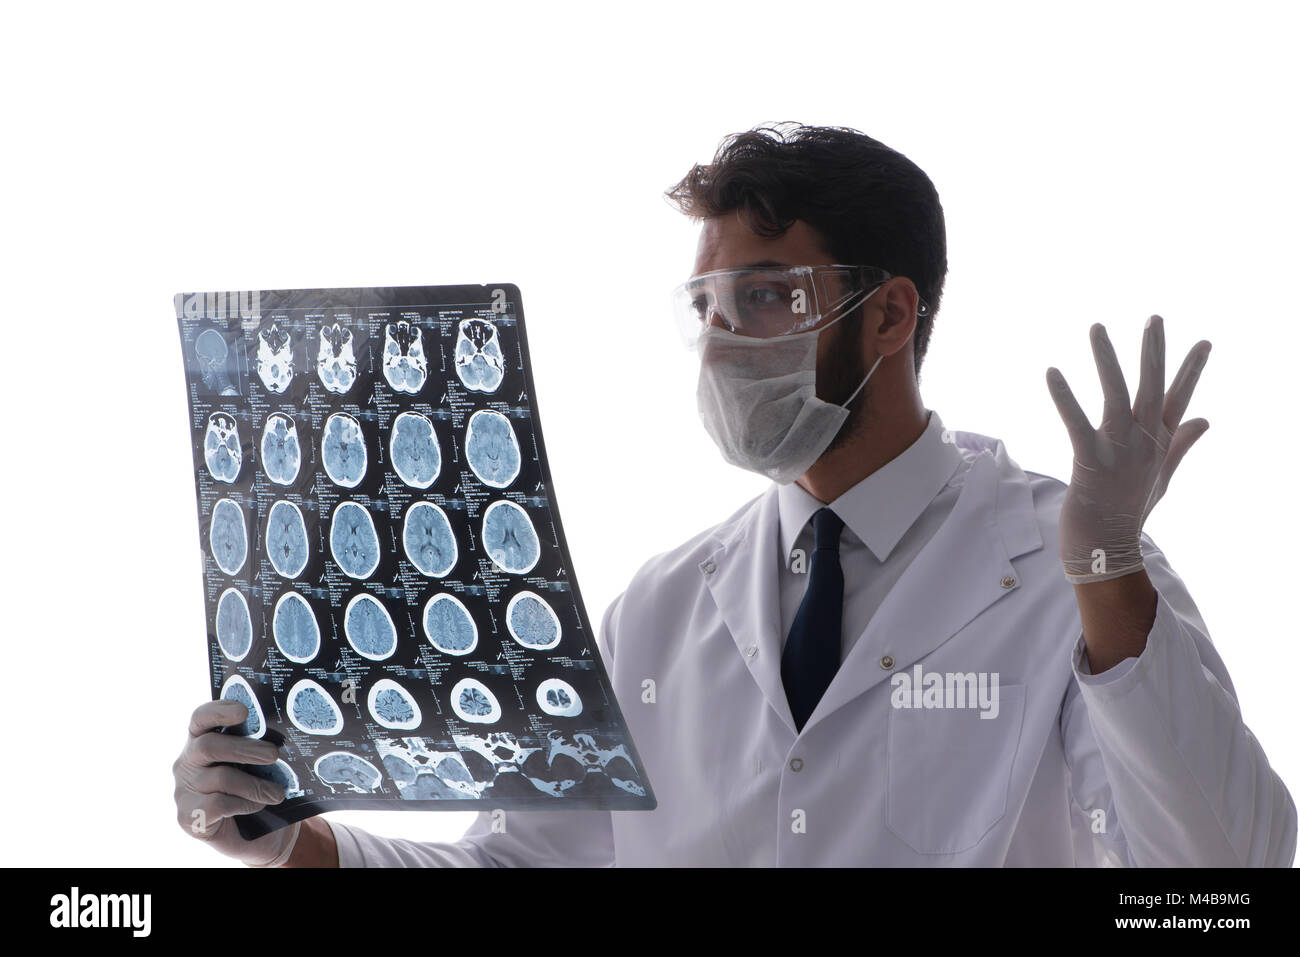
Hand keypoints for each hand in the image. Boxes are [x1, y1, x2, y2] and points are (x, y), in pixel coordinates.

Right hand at [173, 700, 297, 865]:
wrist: (257, 833)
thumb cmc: (256, 788)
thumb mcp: (257, 765)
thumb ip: (257, 747)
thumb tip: (279, 735)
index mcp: (200, 741)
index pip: (200, 718)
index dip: (218, 711)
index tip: (244, 711)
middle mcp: (187, 763)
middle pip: (208, 746)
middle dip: (245, 748)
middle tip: (273, 754)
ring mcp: (183, 791)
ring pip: (220, 778)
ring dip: (254, 784)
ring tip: (277, 793)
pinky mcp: (187, 817)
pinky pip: (217, 804)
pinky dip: (244, 803)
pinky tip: (258, 806)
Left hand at [1046, 315, 1210, 582]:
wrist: (1106, 551)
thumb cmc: (1128, 514)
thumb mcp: (1161, 478)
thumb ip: (1180, 445)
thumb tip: (1205, 419)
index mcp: (1159, 445)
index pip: (1179, 400)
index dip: (1191, 370)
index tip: (1205, 341)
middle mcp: (1144, 443)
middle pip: (1152, 388)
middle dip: (1153, 352)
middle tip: (1154, 317)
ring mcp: (1119, 451)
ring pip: (1116, 395)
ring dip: (1107, 359)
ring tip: (1097, 327)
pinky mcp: (1091, 460)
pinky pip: (1076, 421)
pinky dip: (1064, 397)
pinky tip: (1053, 372)